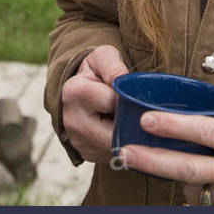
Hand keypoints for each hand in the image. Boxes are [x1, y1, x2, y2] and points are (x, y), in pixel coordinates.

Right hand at [60, 45, 129, 162]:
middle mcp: (72, 120)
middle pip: (114, 131)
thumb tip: (122, 82)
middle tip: (141, 112)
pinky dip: (124, 145)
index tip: (132, 92)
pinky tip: (124, 131)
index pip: (111, 101)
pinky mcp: (87, 155)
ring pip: (117, 146)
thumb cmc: (97, 72)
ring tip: (133, 120)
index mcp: (74, 92)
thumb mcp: (104, 58)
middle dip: (132, 123)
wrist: (82, 91)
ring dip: (130, 136)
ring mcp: (78, 141)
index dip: (127, 97)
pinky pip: (114, 155)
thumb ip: (113, 66)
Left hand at [116, 105, 213, 205]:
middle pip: (190, 168)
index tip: (146, 120)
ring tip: (160, 167)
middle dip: (154, 161)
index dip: (173, 126)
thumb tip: (191, 102)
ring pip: (196, 190)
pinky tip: (189, 194)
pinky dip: (195, 200)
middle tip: (126, 153)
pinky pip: (207, 207)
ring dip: (177, 180)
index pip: (203, 131)